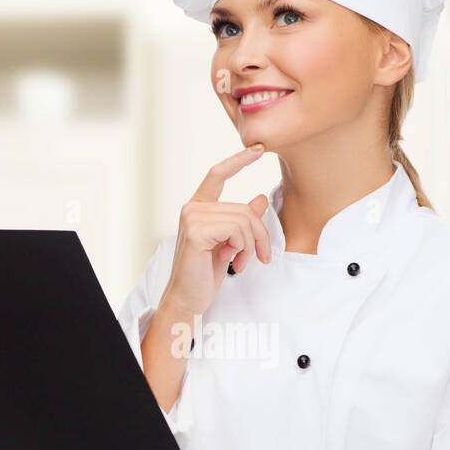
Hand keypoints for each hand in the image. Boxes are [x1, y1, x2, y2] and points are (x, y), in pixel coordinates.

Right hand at [161, 147, 272, 319]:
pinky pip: (238, 231)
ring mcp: (192, 217)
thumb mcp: (230, 244)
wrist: (188, 299)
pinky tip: (233, 262)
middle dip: (260, 236)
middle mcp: (192, 208)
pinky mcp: (196, 231)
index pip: (218, 174)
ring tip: (241, 263)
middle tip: (261, 258)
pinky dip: (244, 249)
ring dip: (252, 246)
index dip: (238, 161)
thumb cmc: (205, 274)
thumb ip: (242, 221)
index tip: (257, 149)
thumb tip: (261, 198)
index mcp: (198, 208)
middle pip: (245, 209)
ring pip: (244, 220)